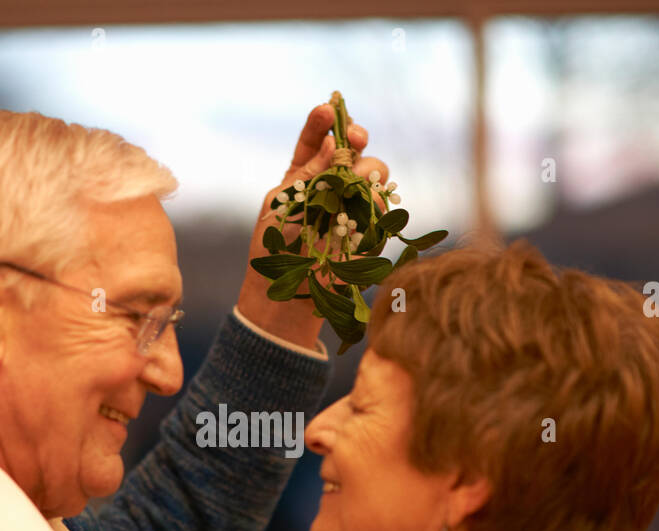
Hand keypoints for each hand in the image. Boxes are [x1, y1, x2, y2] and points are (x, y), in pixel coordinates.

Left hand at [236, 103, 389, 349]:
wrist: (288, 294)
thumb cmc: (274, 248)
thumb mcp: (281, 205)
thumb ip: (306, 175)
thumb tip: (330, 145)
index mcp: (305, 173)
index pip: (317, 137)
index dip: (323, 120)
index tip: (328, 108)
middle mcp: (334, 184)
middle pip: (356, 150)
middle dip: (357, 139)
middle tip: (354, 141)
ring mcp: (355, 205)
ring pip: (377, 173)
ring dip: (367, 174)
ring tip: (354, 189)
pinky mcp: (370, 228)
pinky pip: (383, 207)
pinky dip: (375, 206)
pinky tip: (362, 215)